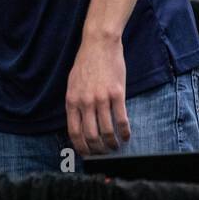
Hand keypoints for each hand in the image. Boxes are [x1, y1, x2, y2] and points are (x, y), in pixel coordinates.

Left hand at [65, 34, 128, 155]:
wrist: (99, 45)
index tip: (87, 154)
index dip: (81, 147)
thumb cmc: (86, 64)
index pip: (74, 131)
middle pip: (91, 136)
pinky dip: (125, 132)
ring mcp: (101, 99)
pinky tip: (127, 136)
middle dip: (98, 150)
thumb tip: (78, 123)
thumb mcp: (72, 84)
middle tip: (104, 154)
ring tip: (116, 147)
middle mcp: (85, 102)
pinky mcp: (117, 94)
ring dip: (112, 144)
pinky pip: (121, 120)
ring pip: (107, 131)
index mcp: (71, 100)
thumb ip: (75, 103)